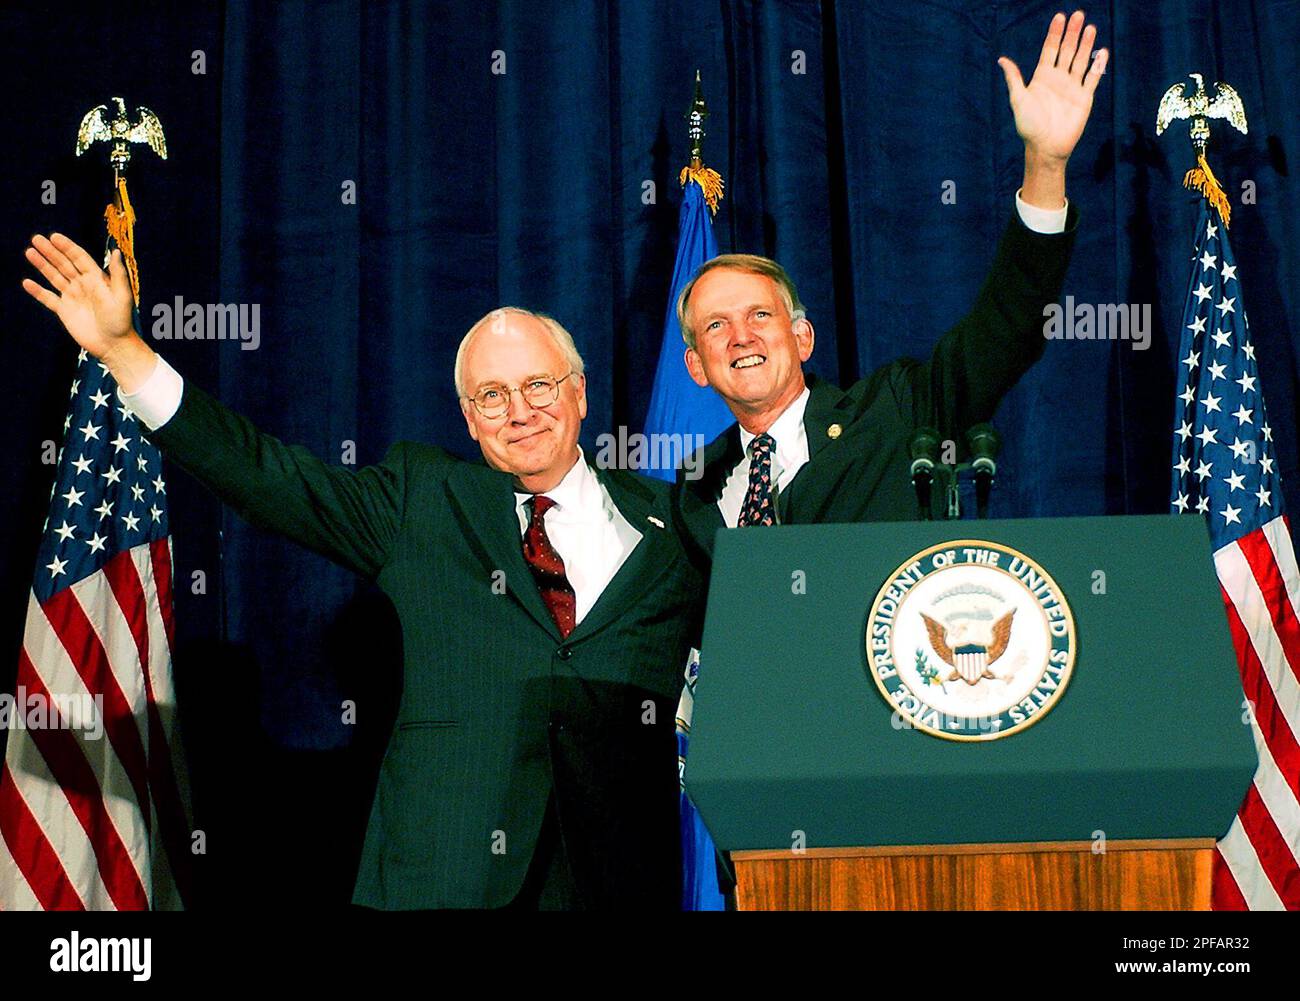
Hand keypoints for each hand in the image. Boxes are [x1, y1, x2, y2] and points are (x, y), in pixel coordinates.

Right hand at [22, 233, 136, 358]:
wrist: (113, 345)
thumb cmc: (121, 321)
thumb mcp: (122, 296)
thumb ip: (118, 274)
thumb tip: (115, 251)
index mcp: (97, 279)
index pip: (79, 258)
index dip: (67, 247)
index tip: (54, 237)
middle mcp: (83, 285)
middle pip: (63, 264)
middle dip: (50, 251)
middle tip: (36, 239)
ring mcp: (72, 297)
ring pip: (54, 277)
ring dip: (42, 265)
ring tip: (29, 252)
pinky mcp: (64, 311)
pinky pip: (47, 298)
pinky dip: (37, 291)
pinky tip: (27, 282)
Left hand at [999, 10, 1107, 164]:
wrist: (1045, 147)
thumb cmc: (1029, 126)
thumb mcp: (1018, 100)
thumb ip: (1014, 79)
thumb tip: (1001, 59)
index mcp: (1042, 77)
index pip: (1050, 49)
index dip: (1055, 33)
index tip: (1060, 17)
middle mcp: (1058, 78)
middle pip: (1067, 50)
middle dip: (1072, 33)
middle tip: (1079, 15)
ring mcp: (1072, 87)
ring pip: (1081, 60)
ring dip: (1086, 44)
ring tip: (1090, 27)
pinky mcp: (1084, 97)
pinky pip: (1093, 78)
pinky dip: (1098, 65)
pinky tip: (1101, 51)